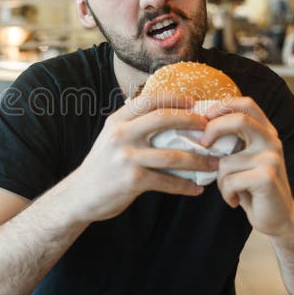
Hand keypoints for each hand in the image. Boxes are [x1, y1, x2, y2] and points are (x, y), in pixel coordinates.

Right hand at [65, 94, 218, 222]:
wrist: (79, 195)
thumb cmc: (102, 166)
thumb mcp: (110, 137)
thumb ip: (131, 124)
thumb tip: (163, 111)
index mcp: (117, 120)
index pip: (149, 100)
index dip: (174, 99)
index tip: (194, 103)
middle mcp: (121, 134)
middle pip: (164, 119)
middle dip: (192, 122)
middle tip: (210, 130)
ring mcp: (127, 157)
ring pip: (172, 155)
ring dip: (198, 161)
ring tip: (214, 164)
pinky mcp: (133, 180)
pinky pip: (167, 181)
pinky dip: (186, 186)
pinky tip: (197, 188)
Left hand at [201, 97, 293, 236]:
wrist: (278, 218)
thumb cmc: (252, 187)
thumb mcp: (242, 159)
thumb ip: (230, 142)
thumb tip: (199, 125)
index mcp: (266, 132)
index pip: (246, 104)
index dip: (223, 105)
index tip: (204, 117)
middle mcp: (272, 141)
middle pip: (239, 120)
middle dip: (214, 130)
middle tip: (203, 144)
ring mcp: (272, 159)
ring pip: (225, 162)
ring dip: (220, 180)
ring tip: (230, 190)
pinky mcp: (266, 177)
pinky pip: (230, 181)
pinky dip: (226, 193)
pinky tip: (235, 200)